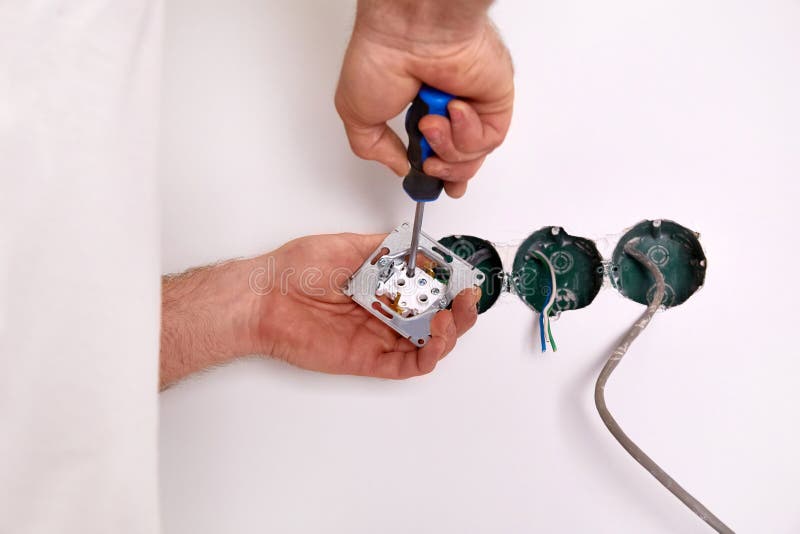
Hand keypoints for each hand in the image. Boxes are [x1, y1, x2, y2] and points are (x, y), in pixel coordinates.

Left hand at [160, 232, 481, 387]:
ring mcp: (379, 337)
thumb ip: (386, 247)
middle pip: (436, 319)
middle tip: (469, 299)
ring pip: (429, 344)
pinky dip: (430, 354)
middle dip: (460, 311)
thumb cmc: (295, 270)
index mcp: (382, 285)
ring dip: (452, 333)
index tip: (465, 277)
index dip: (451, 286)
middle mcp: (384, 313)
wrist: (265, 297)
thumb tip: (418, 243)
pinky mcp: (370, 360)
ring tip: (456, 316)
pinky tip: (437, 337)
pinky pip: (409, 365)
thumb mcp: (348, 244)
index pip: (428, 289)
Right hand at [335, 0, 513, 197]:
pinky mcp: (495, 100)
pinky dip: (468, 133)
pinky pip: (489, 139)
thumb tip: (400, 166)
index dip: (440, 175)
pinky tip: (453, 110)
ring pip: (472, 156)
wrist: (410, 33)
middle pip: (459, 162)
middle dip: (443, 170)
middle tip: (428, 161)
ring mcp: (474, 105)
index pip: (440, 152)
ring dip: (448, 148)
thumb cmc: (382, 57)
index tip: (435, 186)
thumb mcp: (357, 114)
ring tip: (432, 123)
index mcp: (422, 108)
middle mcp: (450, 108)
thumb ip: (375, 149)